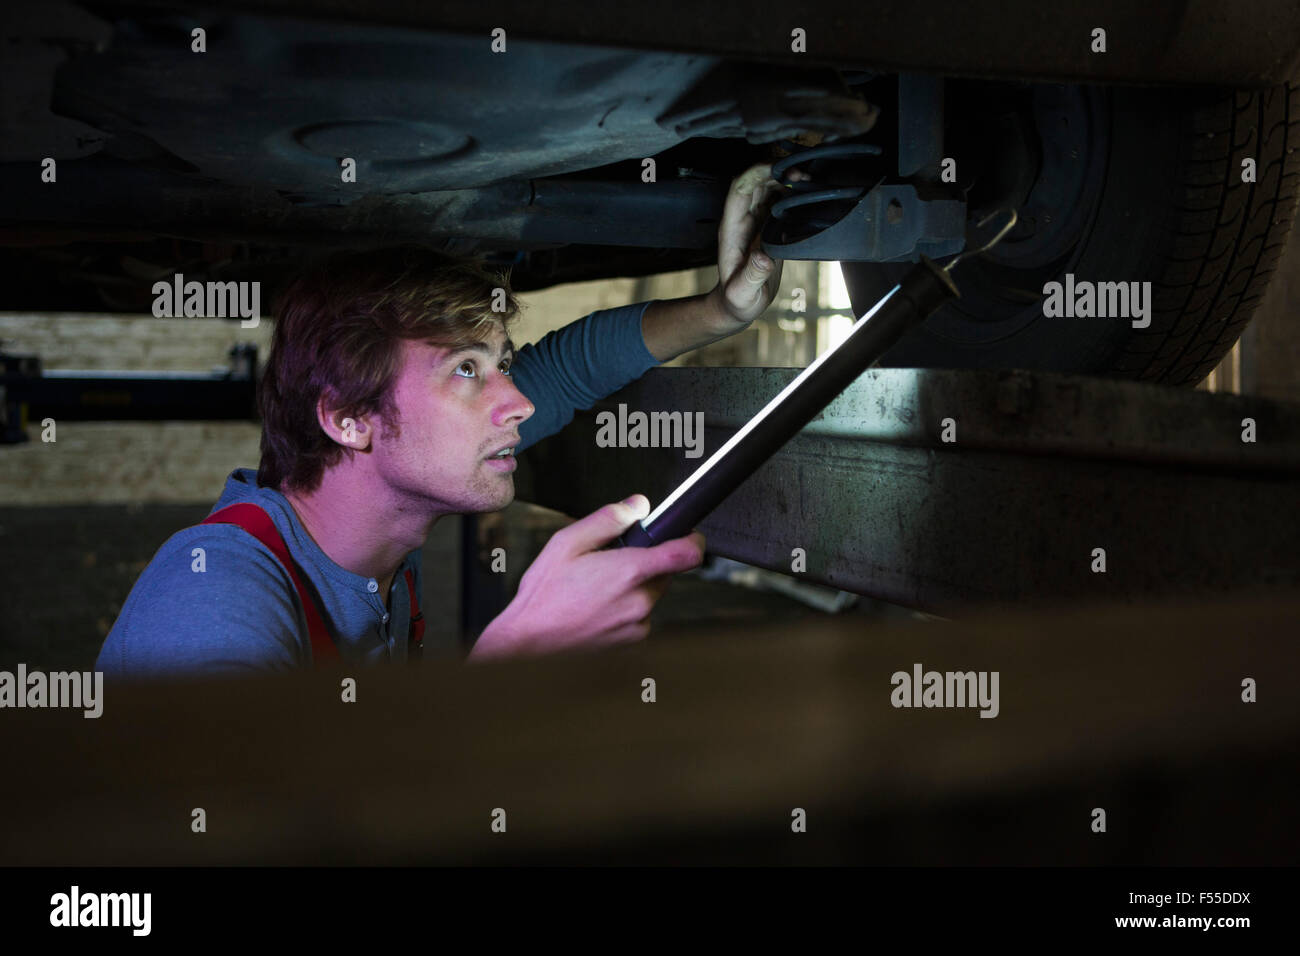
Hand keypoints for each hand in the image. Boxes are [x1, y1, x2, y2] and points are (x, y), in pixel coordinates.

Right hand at [468, 494, 705, 660]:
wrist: (528, 641)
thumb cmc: (544, 593)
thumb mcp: (568, 542)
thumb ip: (608, 519)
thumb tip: (639, 505)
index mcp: (629, 571)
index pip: (687, 554)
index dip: (692, 539)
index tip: (686, 534)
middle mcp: (640, 600)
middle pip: (666, 571)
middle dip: (647, 561)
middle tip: (612, 561)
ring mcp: (638, 623)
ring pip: (652, 592)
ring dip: (636, 585)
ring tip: (597, 587)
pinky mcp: (633, 640)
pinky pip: (641, 614)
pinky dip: (628, 606)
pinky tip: (598, 606)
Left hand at [709, 162, 802, 330]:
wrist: (738, 304)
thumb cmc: (736, 300)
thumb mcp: (742, 291)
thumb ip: (752, 274)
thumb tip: (764, 258)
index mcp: (732, 229)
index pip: (739, 189)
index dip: (757, 173)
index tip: (779, 169)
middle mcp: (743, 220)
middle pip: (756, 182)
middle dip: (777, 171)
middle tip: (802, 175)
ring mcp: (756, 222)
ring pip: (769, 188)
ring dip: (787, 179)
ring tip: (809, 181)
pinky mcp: (769, 227)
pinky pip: (779, 201)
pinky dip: (793, 193)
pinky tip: (808, 195)